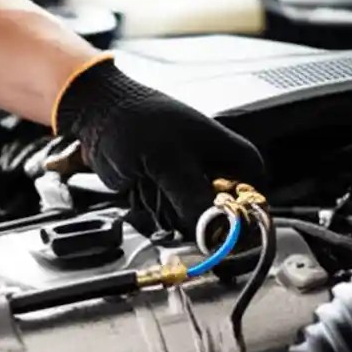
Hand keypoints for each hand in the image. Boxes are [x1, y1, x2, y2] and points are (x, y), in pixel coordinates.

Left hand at [54, 55, 265, 235]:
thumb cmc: (136, 121)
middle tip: (168, 187)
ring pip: (187, 222)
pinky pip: (164, 220)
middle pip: (216, 218)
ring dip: (162, 208)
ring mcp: (186, 185)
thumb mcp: (168, 159)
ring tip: (150, 179)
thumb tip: (215, 234)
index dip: (239, 214)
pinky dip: (148, 208)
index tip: (217, 221)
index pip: (253, 196)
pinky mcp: (163, 195)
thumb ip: (193, 197)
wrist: (97, 118)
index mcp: (230, 155)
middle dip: (187, 212)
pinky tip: (139, 186)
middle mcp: (212, 172)